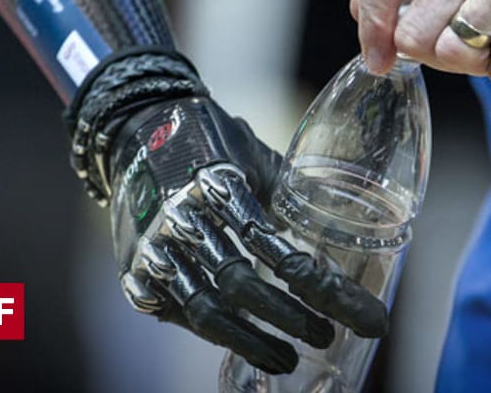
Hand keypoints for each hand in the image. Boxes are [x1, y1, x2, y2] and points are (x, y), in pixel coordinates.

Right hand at [107, 96, 387, 373]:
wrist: (133, 131)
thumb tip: (345, 224)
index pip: (275, 246)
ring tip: (288, 359)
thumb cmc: (210, 143)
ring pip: (207, 311)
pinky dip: (214, 334)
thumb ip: (291, 192)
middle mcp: (182, 219)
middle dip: (290, 317)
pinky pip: (178, 314)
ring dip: (252, 340)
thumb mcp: (255, 156)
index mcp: (218, 184)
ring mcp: (154, 250)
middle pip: (241, 284)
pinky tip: (244, 345)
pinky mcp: (135, 272)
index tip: (358, 313)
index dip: (319, 286)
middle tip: (327, 335)